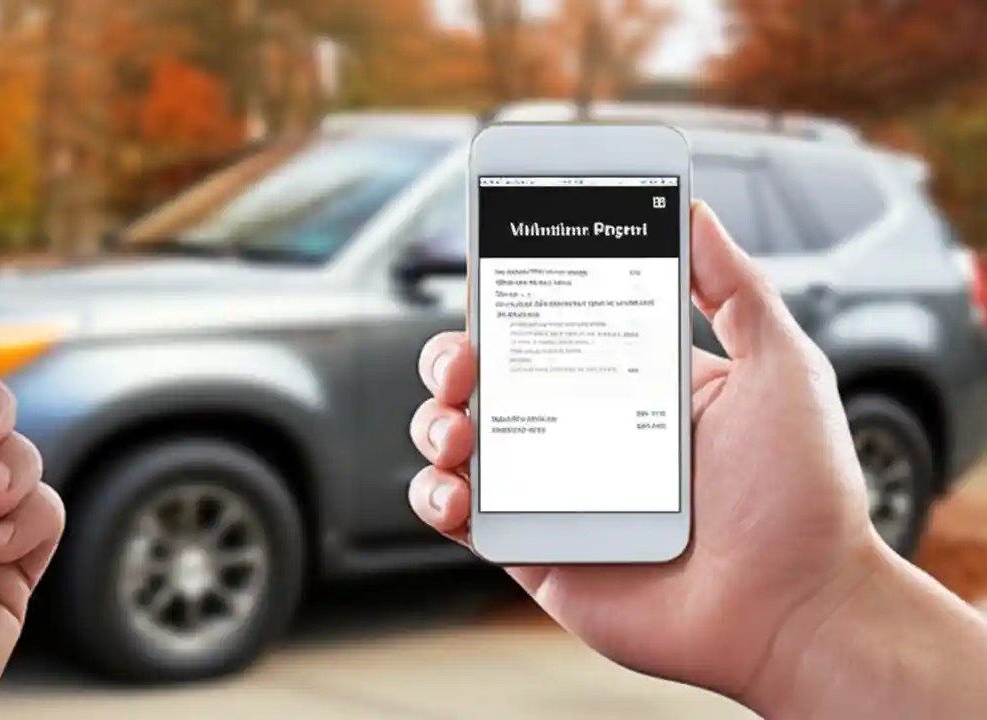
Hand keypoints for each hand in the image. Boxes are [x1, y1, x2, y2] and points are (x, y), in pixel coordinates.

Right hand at [408, 203, 883, 705]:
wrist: (794, 610)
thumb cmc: (802, 494)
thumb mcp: (781, 365)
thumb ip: (734, 286)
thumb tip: (694, 212)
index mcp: (631, 383)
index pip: (551, 326)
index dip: (512, 297)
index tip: (491, 266)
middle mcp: (583, 431)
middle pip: (488, 377)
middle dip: (453, 357)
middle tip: (465, 359)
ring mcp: (553, 491)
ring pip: (460, 440)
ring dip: (435, 421)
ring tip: (458, 427)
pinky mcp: (532, 548)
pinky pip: (460, 515)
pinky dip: (435, 496)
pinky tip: (455, 489)